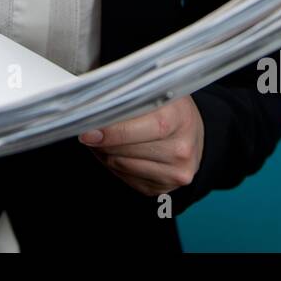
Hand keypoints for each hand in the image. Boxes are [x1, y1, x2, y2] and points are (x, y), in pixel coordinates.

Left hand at [78, 95, 204, 196]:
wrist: (192, 133)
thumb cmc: (168, 108)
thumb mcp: (154, 92)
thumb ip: (126, 98)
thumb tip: (92, 113)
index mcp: (179, 117)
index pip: (136, 128)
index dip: (109, 131)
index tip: (87, 130)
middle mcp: (181, 148)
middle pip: (125, 150)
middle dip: (102, 141)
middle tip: (91, 130)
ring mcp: (175, 172)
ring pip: (122, 165)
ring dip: (106, 153)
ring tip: (104, 139)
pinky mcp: (164, 189)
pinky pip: (126, 178)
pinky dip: (115, 166)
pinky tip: (118, 152)